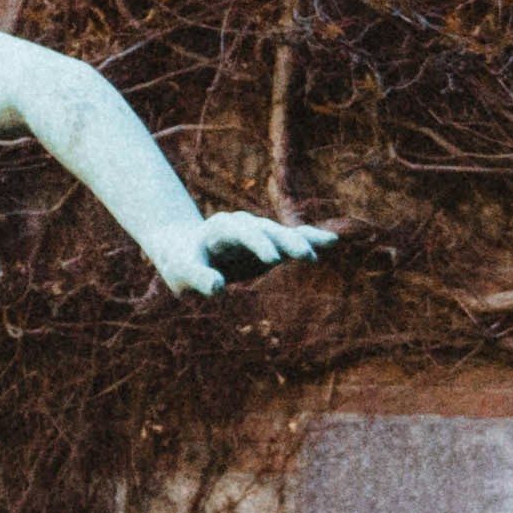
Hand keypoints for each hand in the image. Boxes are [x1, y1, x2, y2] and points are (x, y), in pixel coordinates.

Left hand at [156, 212, 332, 295]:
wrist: (184, 249)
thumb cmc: (181, 262)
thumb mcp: (182, 271)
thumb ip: (198, 278)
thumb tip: (218, 288)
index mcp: (221, 227)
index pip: (243, 232)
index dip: (258, 244)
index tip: (273, 260)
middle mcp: (243, 224)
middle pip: (268, 229)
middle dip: (286, 241)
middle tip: (306, 256)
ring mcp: (258, 233)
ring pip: (283, 233)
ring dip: (302, 240)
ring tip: (327, 244)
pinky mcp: (268, 245)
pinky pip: (291, 239)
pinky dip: (309, 240)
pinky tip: (331, 241)